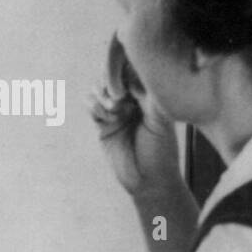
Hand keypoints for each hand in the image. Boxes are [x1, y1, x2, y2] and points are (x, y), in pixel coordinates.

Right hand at [87, 81, 180, 197]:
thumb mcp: (159, 120)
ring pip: (97, 89)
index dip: (123, 70)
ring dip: (101, 94)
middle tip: (119, 98)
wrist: (148, 181)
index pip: (131, 70)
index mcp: (148, 95)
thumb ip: (147, 96)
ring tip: (114, 109)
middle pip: (110, 76)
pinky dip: (94, 106)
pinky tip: (107, 119)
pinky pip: (90, 105)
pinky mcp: (102, 124)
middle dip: (110, 82)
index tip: (128, 84)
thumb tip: (131, 76)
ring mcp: (115, 111)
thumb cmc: (161, 152)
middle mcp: (131, 100)